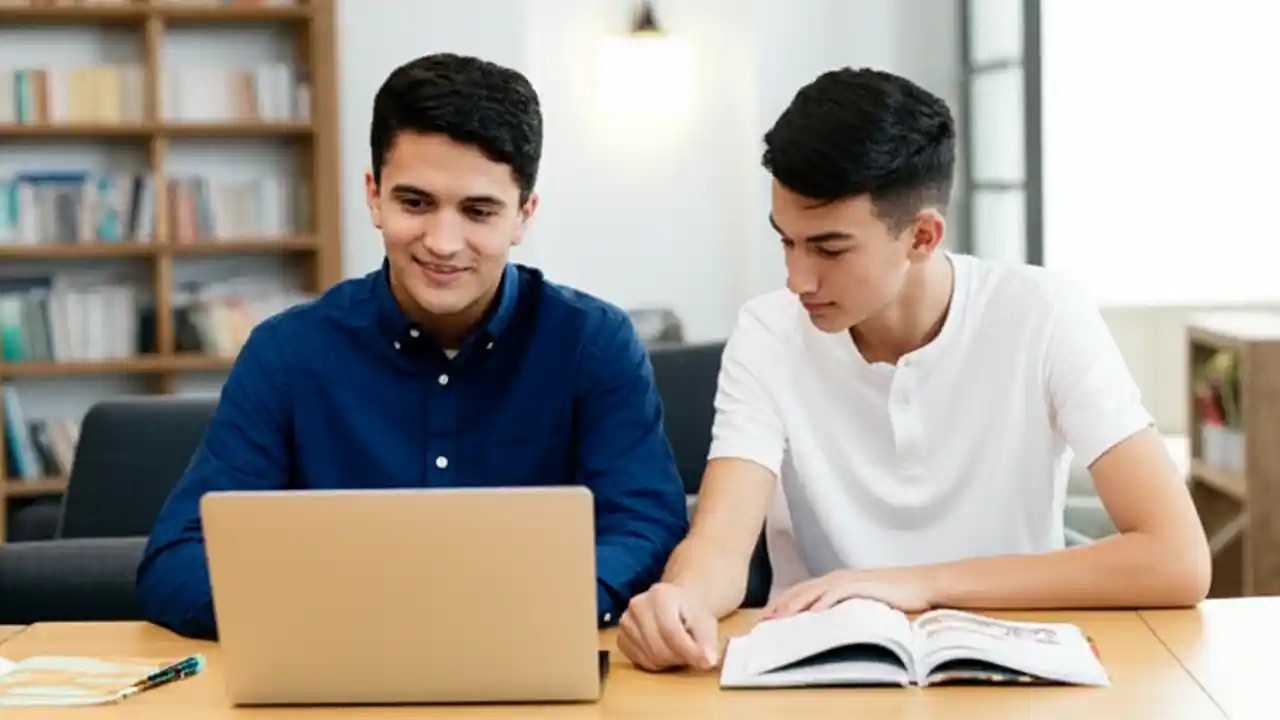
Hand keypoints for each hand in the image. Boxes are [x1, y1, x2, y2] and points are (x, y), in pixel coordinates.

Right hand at [618, 583, 719, 672]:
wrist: (674, 606)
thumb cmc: (690, 614)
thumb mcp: (705, 623)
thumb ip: (708, 642)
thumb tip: (708, 661)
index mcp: (660, 594)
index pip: (671, 631)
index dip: (689, 651)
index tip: (706, 662)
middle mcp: (637, 605)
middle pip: (659, 647)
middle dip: (680, 657)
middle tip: (693, 655)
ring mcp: (625, 621)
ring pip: (650, 657)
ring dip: (669, 661)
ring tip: (679, 650)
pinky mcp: (620, 637)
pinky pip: (639, 661)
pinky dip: (655, 663)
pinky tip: (664, 651)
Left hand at [762, 566, 936, 619]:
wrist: (921, 584)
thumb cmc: (894, 594)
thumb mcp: (862, 601)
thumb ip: (843, 607)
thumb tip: (824, 622)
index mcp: (836, 581)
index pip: (801, 591)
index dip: (783, 603)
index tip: (767, 617)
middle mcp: (838, 577)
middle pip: (801, 590)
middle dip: (781, 605)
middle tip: (764, 621)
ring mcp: (849, 580)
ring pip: (814, 591)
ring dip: (795, 605)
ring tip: (780, 618)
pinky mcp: (862, 585)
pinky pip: (838, 594)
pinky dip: (823, 603)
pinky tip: (812, 614)